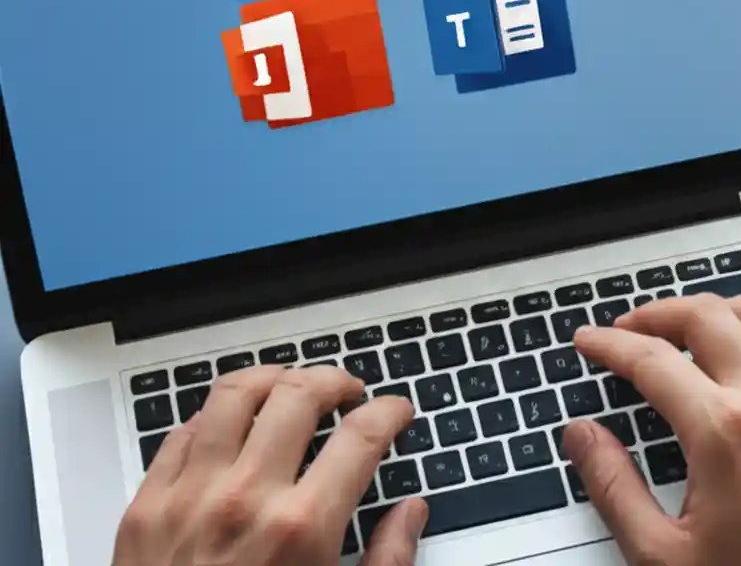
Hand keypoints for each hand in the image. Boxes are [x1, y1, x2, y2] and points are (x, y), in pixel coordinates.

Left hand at [113, 366, 426, 565]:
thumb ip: (388, 561)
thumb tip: (411, 514)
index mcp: (302, 529)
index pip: (362, 435)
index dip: (389, 411)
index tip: (396, 411)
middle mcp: (244, 499)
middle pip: (298, 395)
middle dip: (335, 380)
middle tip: (350, 390)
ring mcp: (187, 497)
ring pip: (232, 394)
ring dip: (272, 378)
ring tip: (292, 386)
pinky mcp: (143, 507)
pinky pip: (180, 433)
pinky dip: (213, 416)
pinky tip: (233, 424)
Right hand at [566, 295, 740, 565]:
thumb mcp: (665, 555)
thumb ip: (614, 487)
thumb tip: (583, 437)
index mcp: (723, 432)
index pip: (650, 358)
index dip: (610, 344)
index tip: (590, 342)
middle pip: (704, 316)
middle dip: (656, 313)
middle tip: (629, 331)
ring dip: (712, 311)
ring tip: (683, 328)